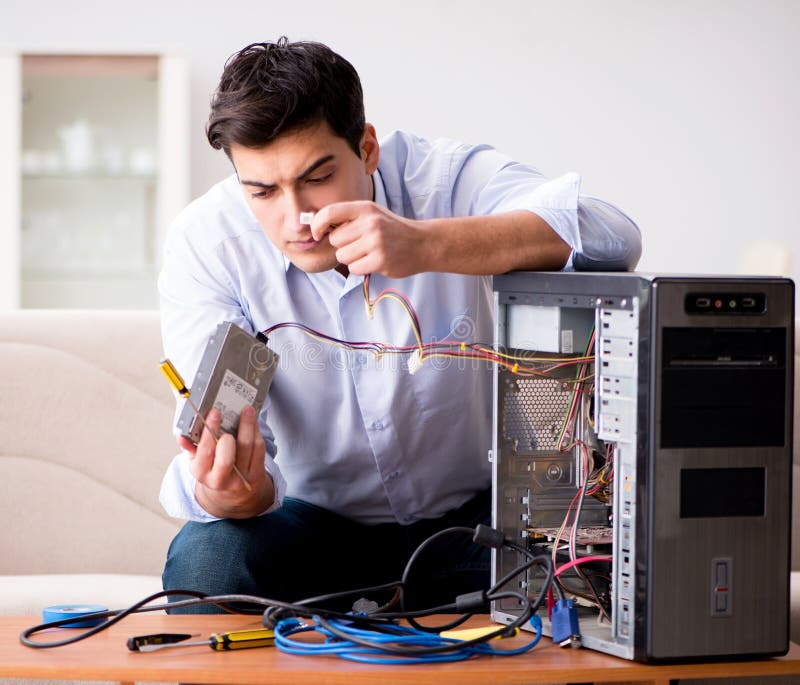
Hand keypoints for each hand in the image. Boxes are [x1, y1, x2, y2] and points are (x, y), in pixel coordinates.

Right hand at [177, 406, 274, 517]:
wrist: (232, 492)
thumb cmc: (213, 469)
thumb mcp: (198, 461)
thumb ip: (191, 447)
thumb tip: (182, 436)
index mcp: (201, 472)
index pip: (206, 451)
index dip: (210, 431)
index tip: (214, 413)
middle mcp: (220, 479)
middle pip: (228, 455)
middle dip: (230, 433)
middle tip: (232, 414)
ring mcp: (241, 478)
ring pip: (248, 447)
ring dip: (248, 425)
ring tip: (247, 411)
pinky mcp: (257, 474)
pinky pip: (259, 448)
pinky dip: (257, 432)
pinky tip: (253, 423)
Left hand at [310, 201, 430, 277]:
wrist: (423, 244)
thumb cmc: (393, 230)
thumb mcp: (373, 214)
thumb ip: (349, 218)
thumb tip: (317, 227)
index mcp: (365, 208)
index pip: (330, 212)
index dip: (316, 224)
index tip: (316, 233)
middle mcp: (370, 223)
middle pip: (335, 240)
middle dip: (343, 245)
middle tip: (361, 244)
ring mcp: (376, 242)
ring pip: (342, 256)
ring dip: (352, 259)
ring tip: (369, 253)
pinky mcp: (380, 260)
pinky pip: (354, 268)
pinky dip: (361, 268)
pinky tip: (374, 262)